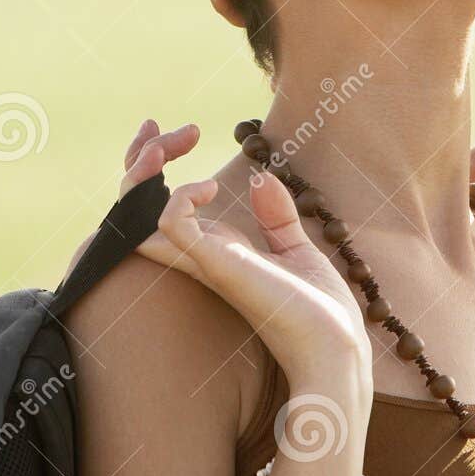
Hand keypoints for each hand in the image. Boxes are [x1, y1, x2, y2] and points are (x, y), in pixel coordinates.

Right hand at [119, 119, 370, 385]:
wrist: (336, 346)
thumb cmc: (320, 312)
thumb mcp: (295, 249)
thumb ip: (275, 217)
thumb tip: (261, 179)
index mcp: (216, 251)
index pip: (164, 207)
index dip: (156, 170)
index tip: (176, 133)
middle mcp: (200, 255)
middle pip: (138, 206)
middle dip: (140, 161)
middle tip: (163, 129)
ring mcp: (204, 260)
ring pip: (140, 211)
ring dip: (146, 171)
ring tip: (169, 147)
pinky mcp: (216, 264)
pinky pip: (171, 222)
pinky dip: (180, 196)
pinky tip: (210, 186)